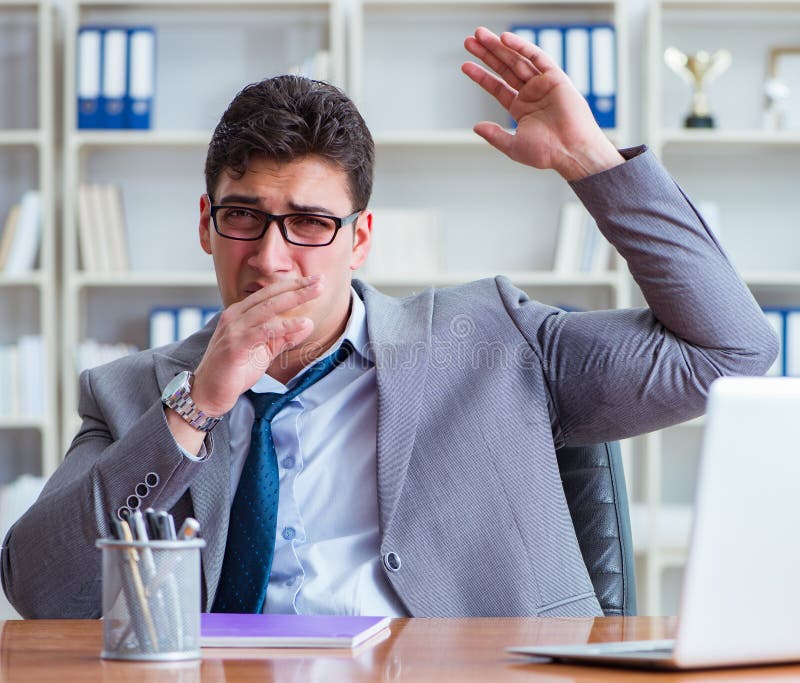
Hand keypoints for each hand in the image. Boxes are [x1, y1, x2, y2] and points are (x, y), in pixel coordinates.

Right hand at [190, 275, 322, 416]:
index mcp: (240, 313)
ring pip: (269, 308)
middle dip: (298, 286)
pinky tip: (303, 323)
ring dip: (295, 298)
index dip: (293, 285)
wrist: (208, 393)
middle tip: (320, 280)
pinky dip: (286, 326)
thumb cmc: (234, 370)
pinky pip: (265, 331)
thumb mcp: (264, 351)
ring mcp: (234, 329)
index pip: (270, 294)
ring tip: (317, 292)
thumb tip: (308, 323)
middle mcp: (235, 316)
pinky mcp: (236, 345)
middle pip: (271, 295)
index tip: (315, 280)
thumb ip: (284, 337)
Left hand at [462, 27, 623, 180]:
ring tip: (479, 35)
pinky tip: (504, 39)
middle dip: (487, 54)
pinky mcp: (555, 77)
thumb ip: (494, 136)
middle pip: (505, 69)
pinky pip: (536, 57)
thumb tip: (476, 127)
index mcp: (521, 109)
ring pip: (517, 60)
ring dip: (498, 46)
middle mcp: (531, 94)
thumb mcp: (513, 146)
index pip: (497, 88)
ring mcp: (543, 84)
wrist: (570, 151)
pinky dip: (521, 47)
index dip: (481, 76)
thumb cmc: (547, 153)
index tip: (465, 66)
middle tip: (469, 40)